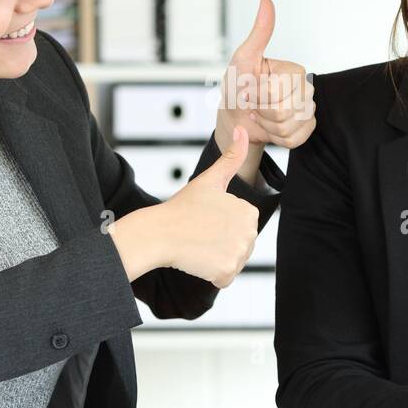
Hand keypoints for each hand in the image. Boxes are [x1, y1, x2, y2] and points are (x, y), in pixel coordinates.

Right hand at [154, 125, 259, 287]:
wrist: (158, 233)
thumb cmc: (181, 207)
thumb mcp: (210, 180)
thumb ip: (231, 157)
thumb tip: (242, 129)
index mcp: (248, 211)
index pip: (241, 226)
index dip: (221, 224)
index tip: (205, 219)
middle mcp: (249, 233)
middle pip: (239, 245)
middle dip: (221, 242)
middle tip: (200, 233)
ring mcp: (238, 254)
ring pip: (232, 261)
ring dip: (216, 258)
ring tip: (198, 245)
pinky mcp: (227, 272)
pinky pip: (225, 278)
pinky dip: (212, 274)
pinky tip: (198, 259)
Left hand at [215, 0, 316, 168]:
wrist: (236, 117)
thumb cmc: (237, 85)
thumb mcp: (243, 58)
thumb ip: (259, 32)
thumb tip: (266, 1)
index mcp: (295, 70)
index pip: (276, 90)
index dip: (256, 95)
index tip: (248, 88)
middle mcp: (306, 88)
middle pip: (283, 110)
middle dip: (260, 110)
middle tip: (253, 103)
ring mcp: (309, 109)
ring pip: (287, 126)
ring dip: (265, 124)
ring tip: (259, 114)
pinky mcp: (307, 129)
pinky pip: (293, 139)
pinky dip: (275, 137)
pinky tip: (268, 126)